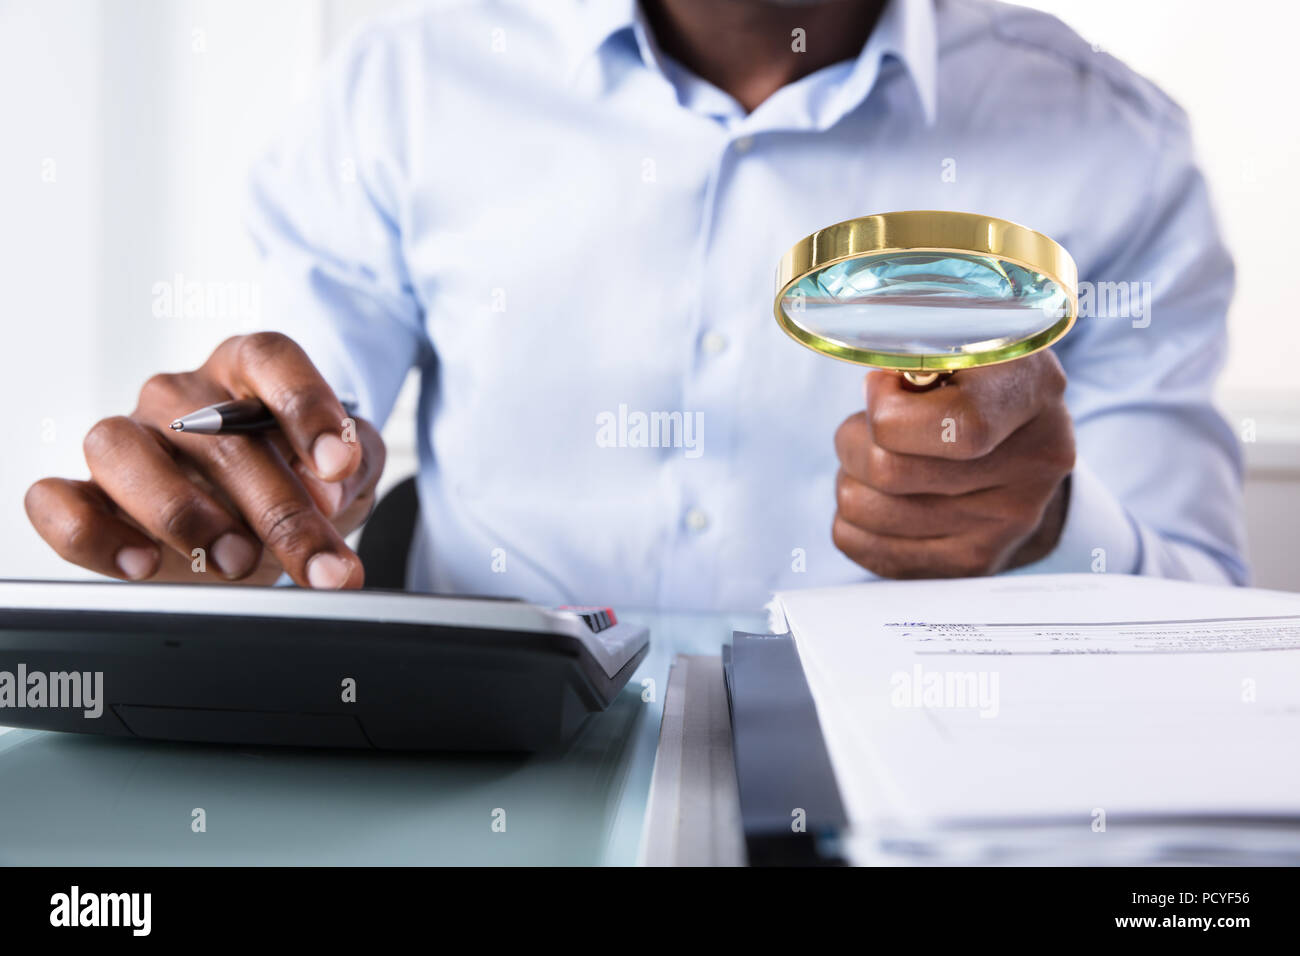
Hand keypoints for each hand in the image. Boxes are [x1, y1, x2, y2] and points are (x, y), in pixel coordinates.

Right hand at [25, 332, 384, 587]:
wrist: (259, 520)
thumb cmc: (300, 479)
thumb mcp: (347, 470)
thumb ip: (354, 466)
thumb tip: (327, 490)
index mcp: (247, 369)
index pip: (270, 358)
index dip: (307, 406)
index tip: (338, 466)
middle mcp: (181, 397)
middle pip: (216, 431)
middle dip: (278, 509)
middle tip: (315, 562)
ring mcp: (128, 439)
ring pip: (118, 449)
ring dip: (181, 513)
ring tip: (235, 561)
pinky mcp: (87, 492)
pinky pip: (55, 500)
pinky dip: (90, 534)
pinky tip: (142, 564)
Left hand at [832, 350, 1074, 578]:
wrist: (1027, 450)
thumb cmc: (974, 383)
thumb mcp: (964, 343)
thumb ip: (921, 352)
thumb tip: (876, 388)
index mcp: (1033, 389)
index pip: (957, 426)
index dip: (891, 411)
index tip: (882, 390)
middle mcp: (1034, 462)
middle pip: (892, 471)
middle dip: (853, 441)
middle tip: (865, 428)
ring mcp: (1008, 522)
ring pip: (866, 509)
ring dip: (849, 479)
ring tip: (876, 458)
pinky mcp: (974, 561)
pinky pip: (863, 545)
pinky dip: (851, 519)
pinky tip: (879, 496)